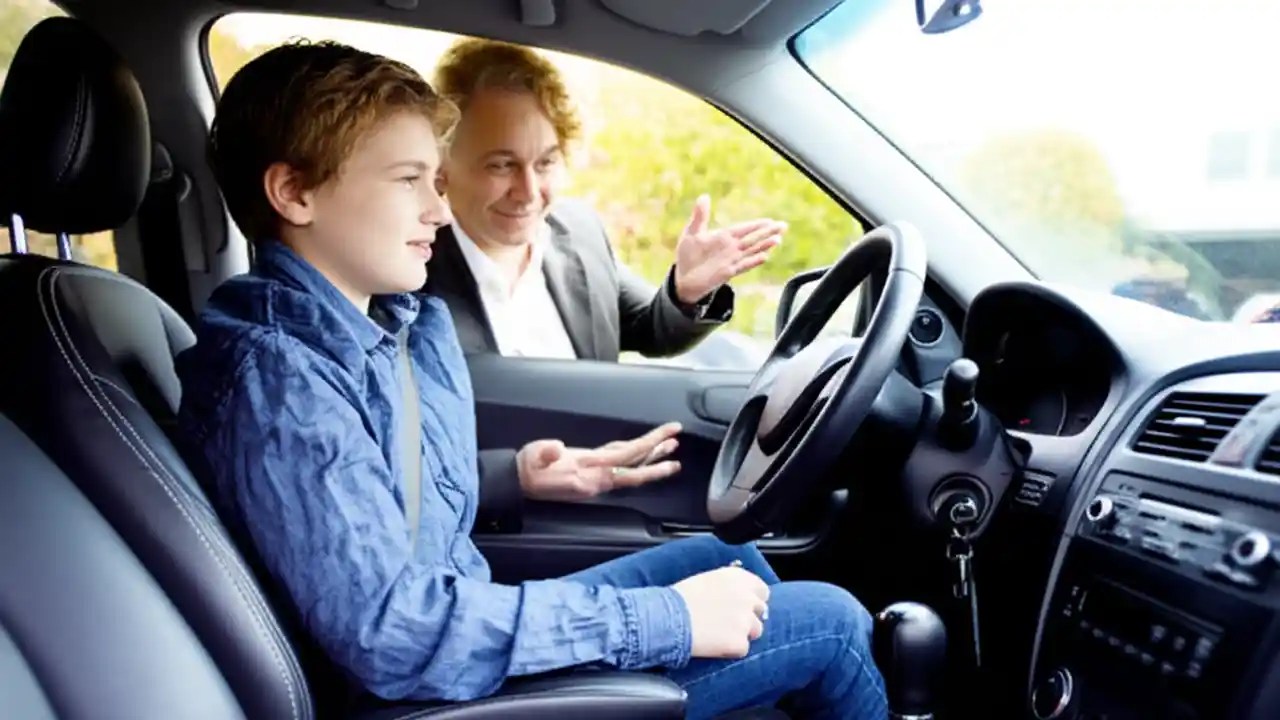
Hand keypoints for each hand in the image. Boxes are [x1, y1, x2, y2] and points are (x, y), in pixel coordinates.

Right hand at [516, 422, 682, 501]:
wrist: (518, 484)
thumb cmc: (526, 469)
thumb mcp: (533, 458)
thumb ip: (545, 453)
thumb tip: (556, 448)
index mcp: (586, 471)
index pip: (625, 456)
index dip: (648, 445)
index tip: (667, 436)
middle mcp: (596, 479)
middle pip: (634, 467)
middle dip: (658, 454)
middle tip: (677, 440)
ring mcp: (595, 481)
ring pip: (630, 469)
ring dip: (651, 459)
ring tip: (671, 448)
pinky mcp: (591, 478)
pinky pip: (620, 469)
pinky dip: (636, 462)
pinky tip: (643, 456)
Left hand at [672, 194, 786, 304]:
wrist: (683, 278)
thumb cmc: (687, 255)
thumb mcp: (692, 232)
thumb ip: (700, 216)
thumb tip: (704, 196)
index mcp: (724, 236)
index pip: (745, 228)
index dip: (757, 225)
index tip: (771, 221)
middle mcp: (731, 248)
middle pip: (753, 238)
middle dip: (768, 232)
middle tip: (784, 226)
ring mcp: (731, 260)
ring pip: (751, 251)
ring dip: (764, 245)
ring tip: (778, 240)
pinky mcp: (727, 272)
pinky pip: (743, 266)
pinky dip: (753, 261)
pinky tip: (764, 257)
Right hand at [672, 566, 770, 658]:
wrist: (668, 618)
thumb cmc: (680, 598)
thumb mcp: (708, 580)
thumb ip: (729, 586)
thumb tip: (739, 594)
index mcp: (739, 578)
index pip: (762, 590)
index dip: (752, 599)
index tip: (744, 606)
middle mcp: (747, 597)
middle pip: (761, 611)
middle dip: (748, 617)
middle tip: (729, 623)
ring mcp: (746, 621)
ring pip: (755, 631)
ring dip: (741, 634)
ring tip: (718, 634)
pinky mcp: (740, 642)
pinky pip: (742, 648)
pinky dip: (730, 649)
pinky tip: (714, 644)